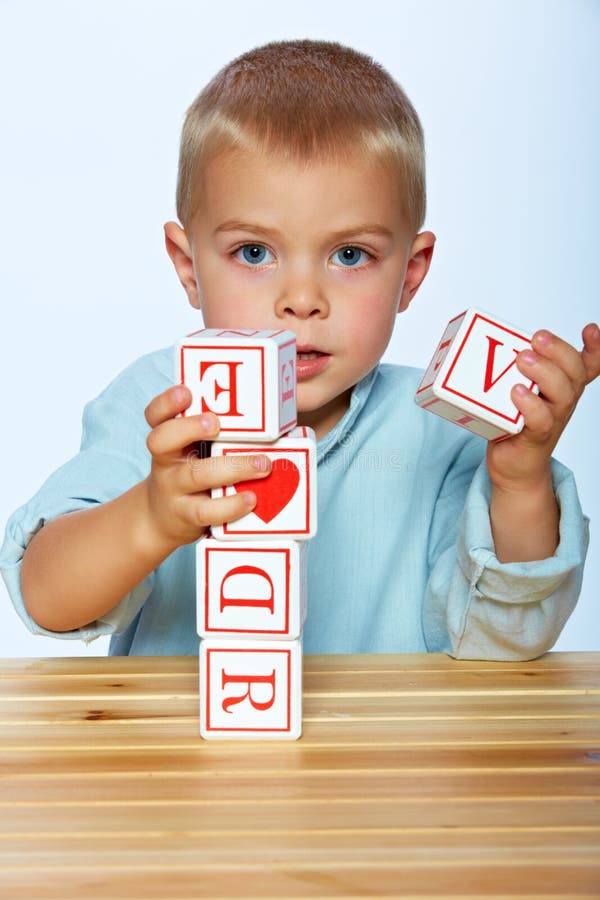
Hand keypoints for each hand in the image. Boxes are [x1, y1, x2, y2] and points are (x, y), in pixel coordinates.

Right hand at [142, 385, 270, 548]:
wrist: (160, 519)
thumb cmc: (189, 474)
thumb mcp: (191, 451)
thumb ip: (215, 434)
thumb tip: (273, 417)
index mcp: (168, 439)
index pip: (155, 416)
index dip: (167, 403)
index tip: (187, 392)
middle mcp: (165, 462)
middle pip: (161, 441)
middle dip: (190, 428)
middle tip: (216, 422)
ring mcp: (173, 490)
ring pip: (194, 475)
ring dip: (232, 467)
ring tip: (263, 463)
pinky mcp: (186, 516)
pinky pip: (206, 511)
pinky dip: (231, 504)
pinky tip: (252, 498)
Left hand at [486, 322, 599, 491]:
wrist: (514, 467)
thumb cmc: (514, 423)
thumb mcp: (516, 391)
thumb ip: (510, 370)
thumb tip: (482, 341)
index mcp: (562, 385)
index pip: (588, 365)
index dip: (595, 348)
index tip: (589, 329)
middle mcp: (563, 400)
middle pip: (574, 371)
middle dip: (558, 350)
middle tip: (537, 338)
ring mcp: (553, 418)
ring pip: (562, 393)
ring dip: (544, 372)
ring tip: (523, 359)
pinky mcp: (536, 437)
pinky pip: (541, 420)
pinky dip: (531, 405)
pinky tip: (517, 392)